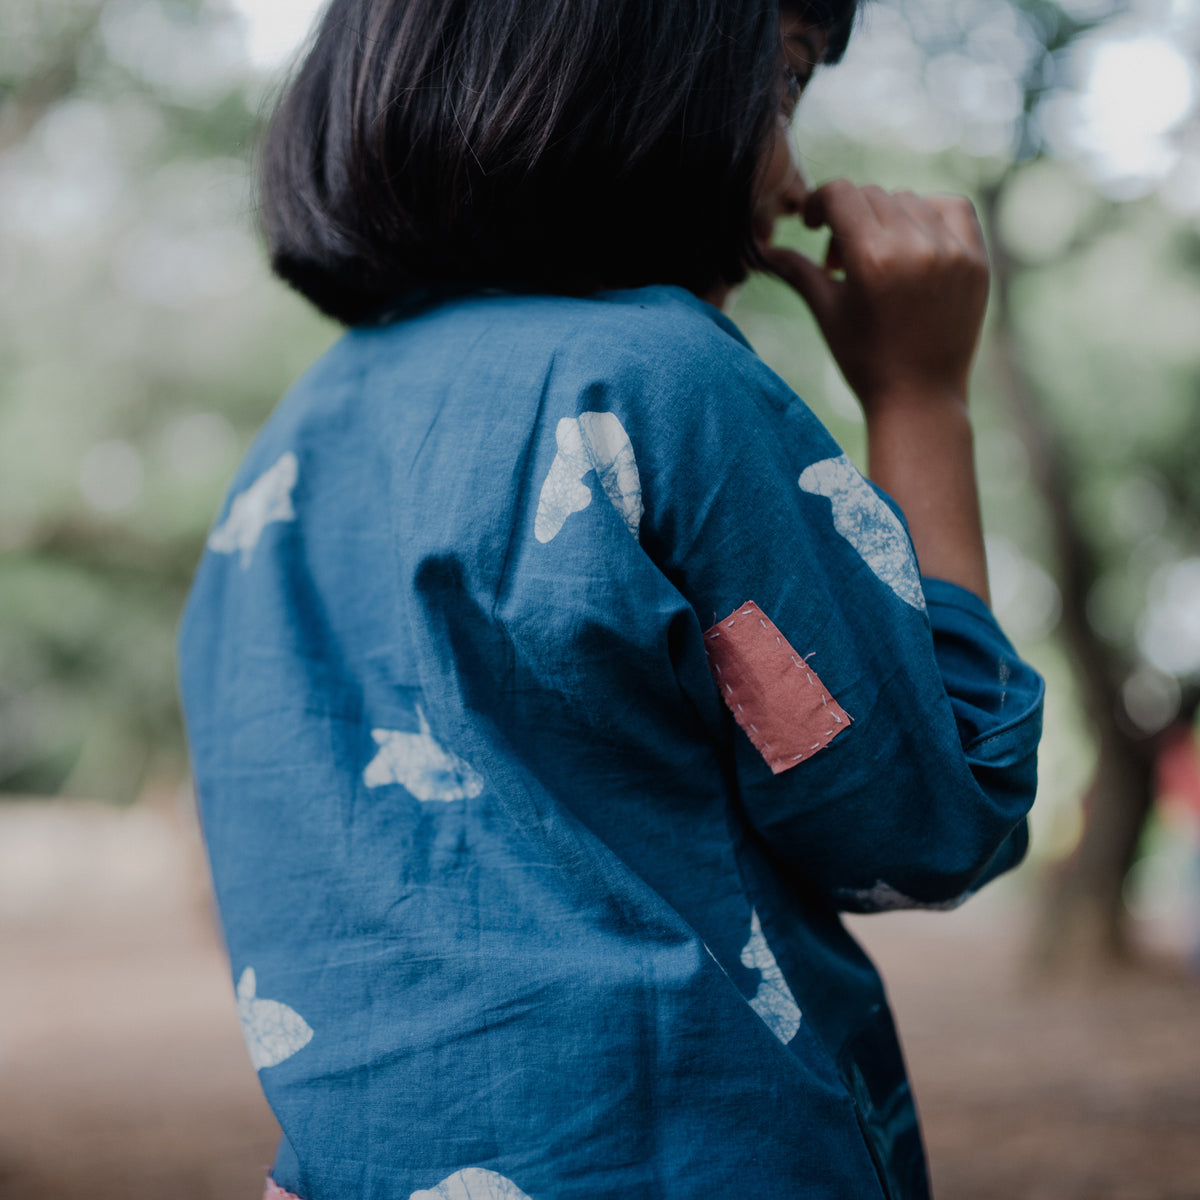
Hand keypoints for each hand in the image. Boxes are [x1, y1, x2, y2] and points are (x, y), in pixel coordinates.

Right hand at [760, 180, 989, 411]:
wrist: (919, 398)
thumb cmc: (864, 359)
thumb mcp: (826, 311)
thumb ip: (796, 270)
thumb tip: (760, 250)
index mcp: (872, 259)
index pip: (841, 194)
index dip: (820, 202)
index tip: (815, 225)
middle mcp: (915, 247)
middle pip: (872, 196)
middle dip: (850, 218)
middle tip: (841, 260)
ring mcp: (951, 252)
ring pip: (909, 200)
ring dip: (886, 217)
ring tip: (877, 257)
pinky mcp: (975, 261)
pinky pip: (952, 208)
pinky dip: (929, 213)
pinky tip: (914, 240)